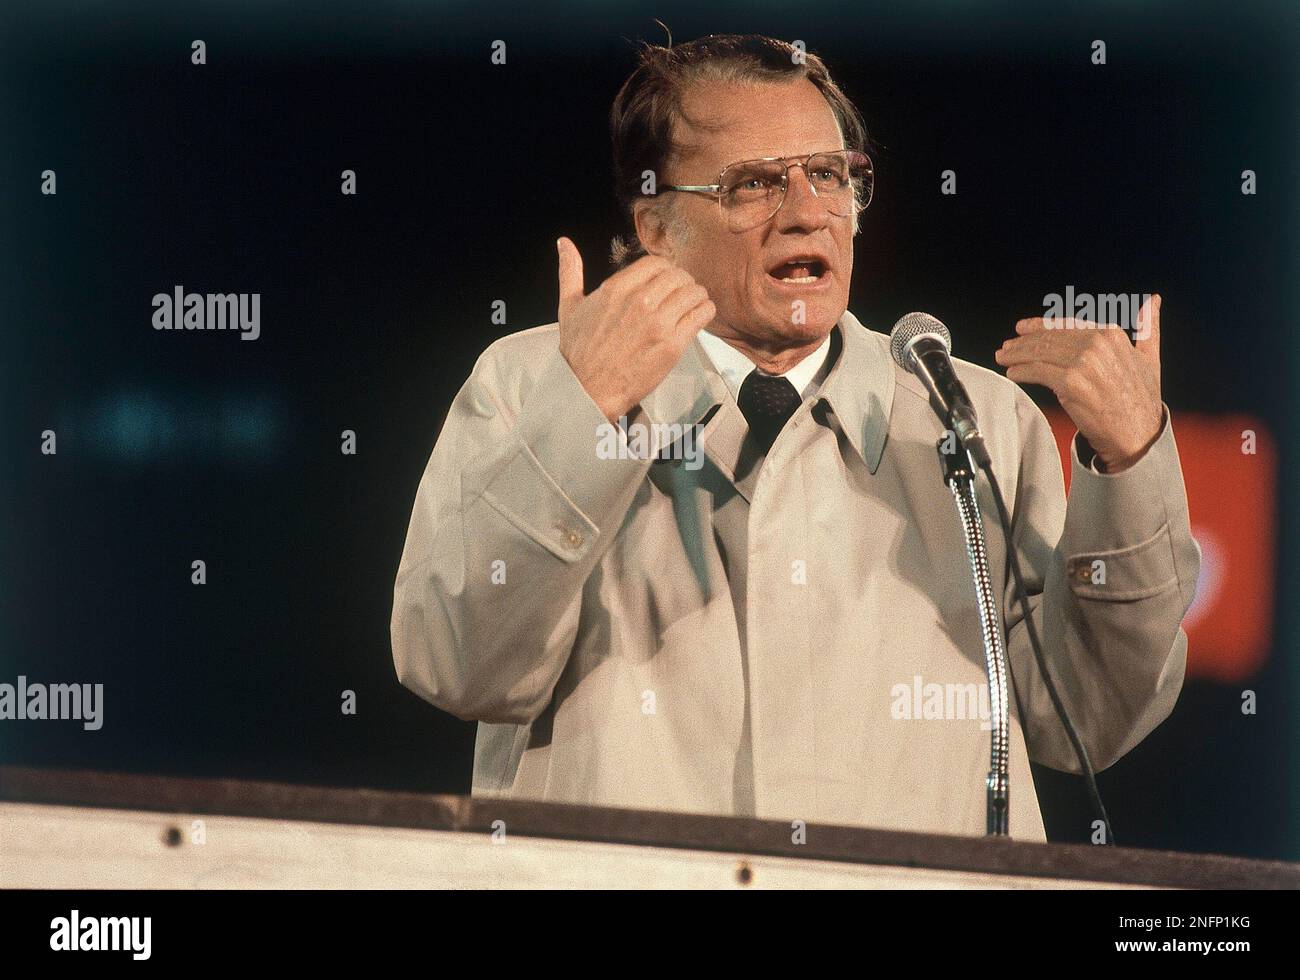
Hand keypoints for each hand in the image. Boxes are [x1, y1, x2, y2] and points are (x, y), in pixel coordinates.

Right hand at [556, 237, 714, 422]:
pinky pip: (701, 315)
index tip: (666, 280)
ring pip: (693, 292)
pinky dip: (705, 312)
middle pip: (678, 275)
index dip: (666, 269)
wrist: (588, 390)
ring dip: (697, 296)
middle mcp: (639, 302)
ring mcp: (658, 324)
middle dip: (683, 282)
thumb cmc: (579, 351)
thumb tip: (563, 242)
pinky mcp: (672, 345)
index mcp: (616, 289)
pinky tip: (698, 316)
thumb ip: (570, 271)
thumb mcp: (569, 306)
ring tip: (692, 304)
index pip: (657, 263)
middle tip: (682, 294)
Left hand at [995, 294, 1162, 472]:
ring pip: (1040, 354)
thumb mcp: (1150, 358)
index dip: (1040, 325)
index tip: (1022, 328)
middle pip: (1049, 339)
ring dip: (1016, 356)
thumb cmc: (1143, 401)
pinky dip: (1021, 372)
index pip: (1066, 325)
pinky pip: (1037, 373)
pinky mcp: (1070, 384)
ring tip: (1003, 358)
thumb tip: (1153, 301)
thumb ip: (1148, 328)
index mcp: (1111, 334)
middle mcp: (1096, 344)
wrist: (1139, 434)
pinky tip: (1012, 373)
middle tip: (1006, 347)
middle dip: (1023, 343)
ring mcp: (1082, 364)